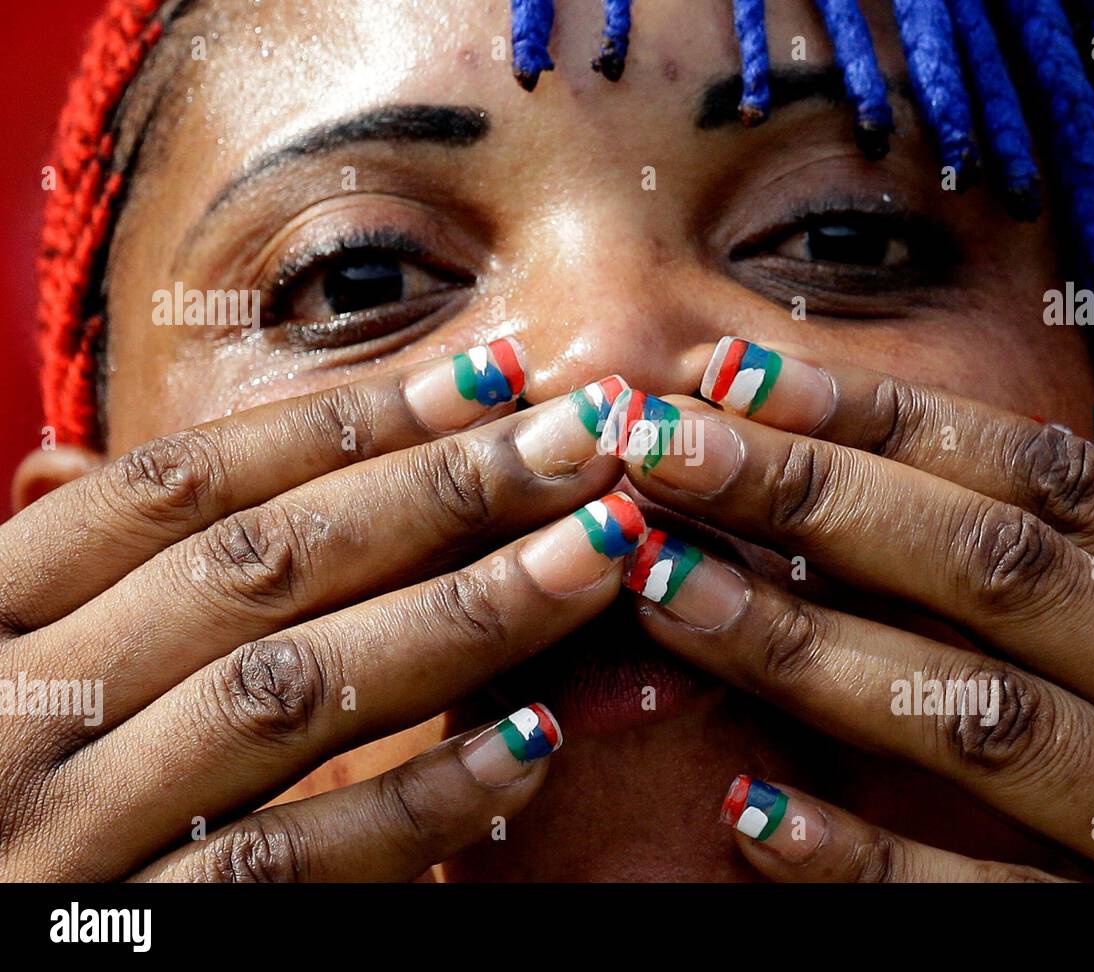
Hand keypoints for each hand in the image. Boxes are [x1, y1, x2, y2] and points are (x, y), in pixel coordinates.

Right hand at [0, 342, 630, 880]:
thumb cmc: (26, 790)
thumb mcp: (51, 670)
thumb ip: (160, 595)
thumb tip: (364, 485)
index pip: (181, 484)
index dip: (347, 421)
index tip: (495, 374)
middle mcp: (12, 712)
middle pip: (258, 567)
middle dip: (442, 492)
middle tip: (584, 437)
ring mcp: (64, 838)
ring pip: (288, 693)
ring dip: (464, 614)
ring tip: (598, 554)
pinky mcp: (130, 950)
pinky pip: (293, 865)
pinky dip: (423, 799)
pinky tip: (534, 740)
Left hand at [608, 337, 1093, 880]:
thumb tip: (933, 469)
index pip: (1049, 481)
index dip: (890, 420)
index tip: (746, 377)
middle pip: (994, 573)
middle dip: (815, 499)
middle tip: (665, 449)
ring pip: (977, 718)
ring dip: (808, 647)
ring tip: (667, 586)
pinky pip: (991, 900)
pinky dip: (866, 856)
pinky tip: (749, 806)